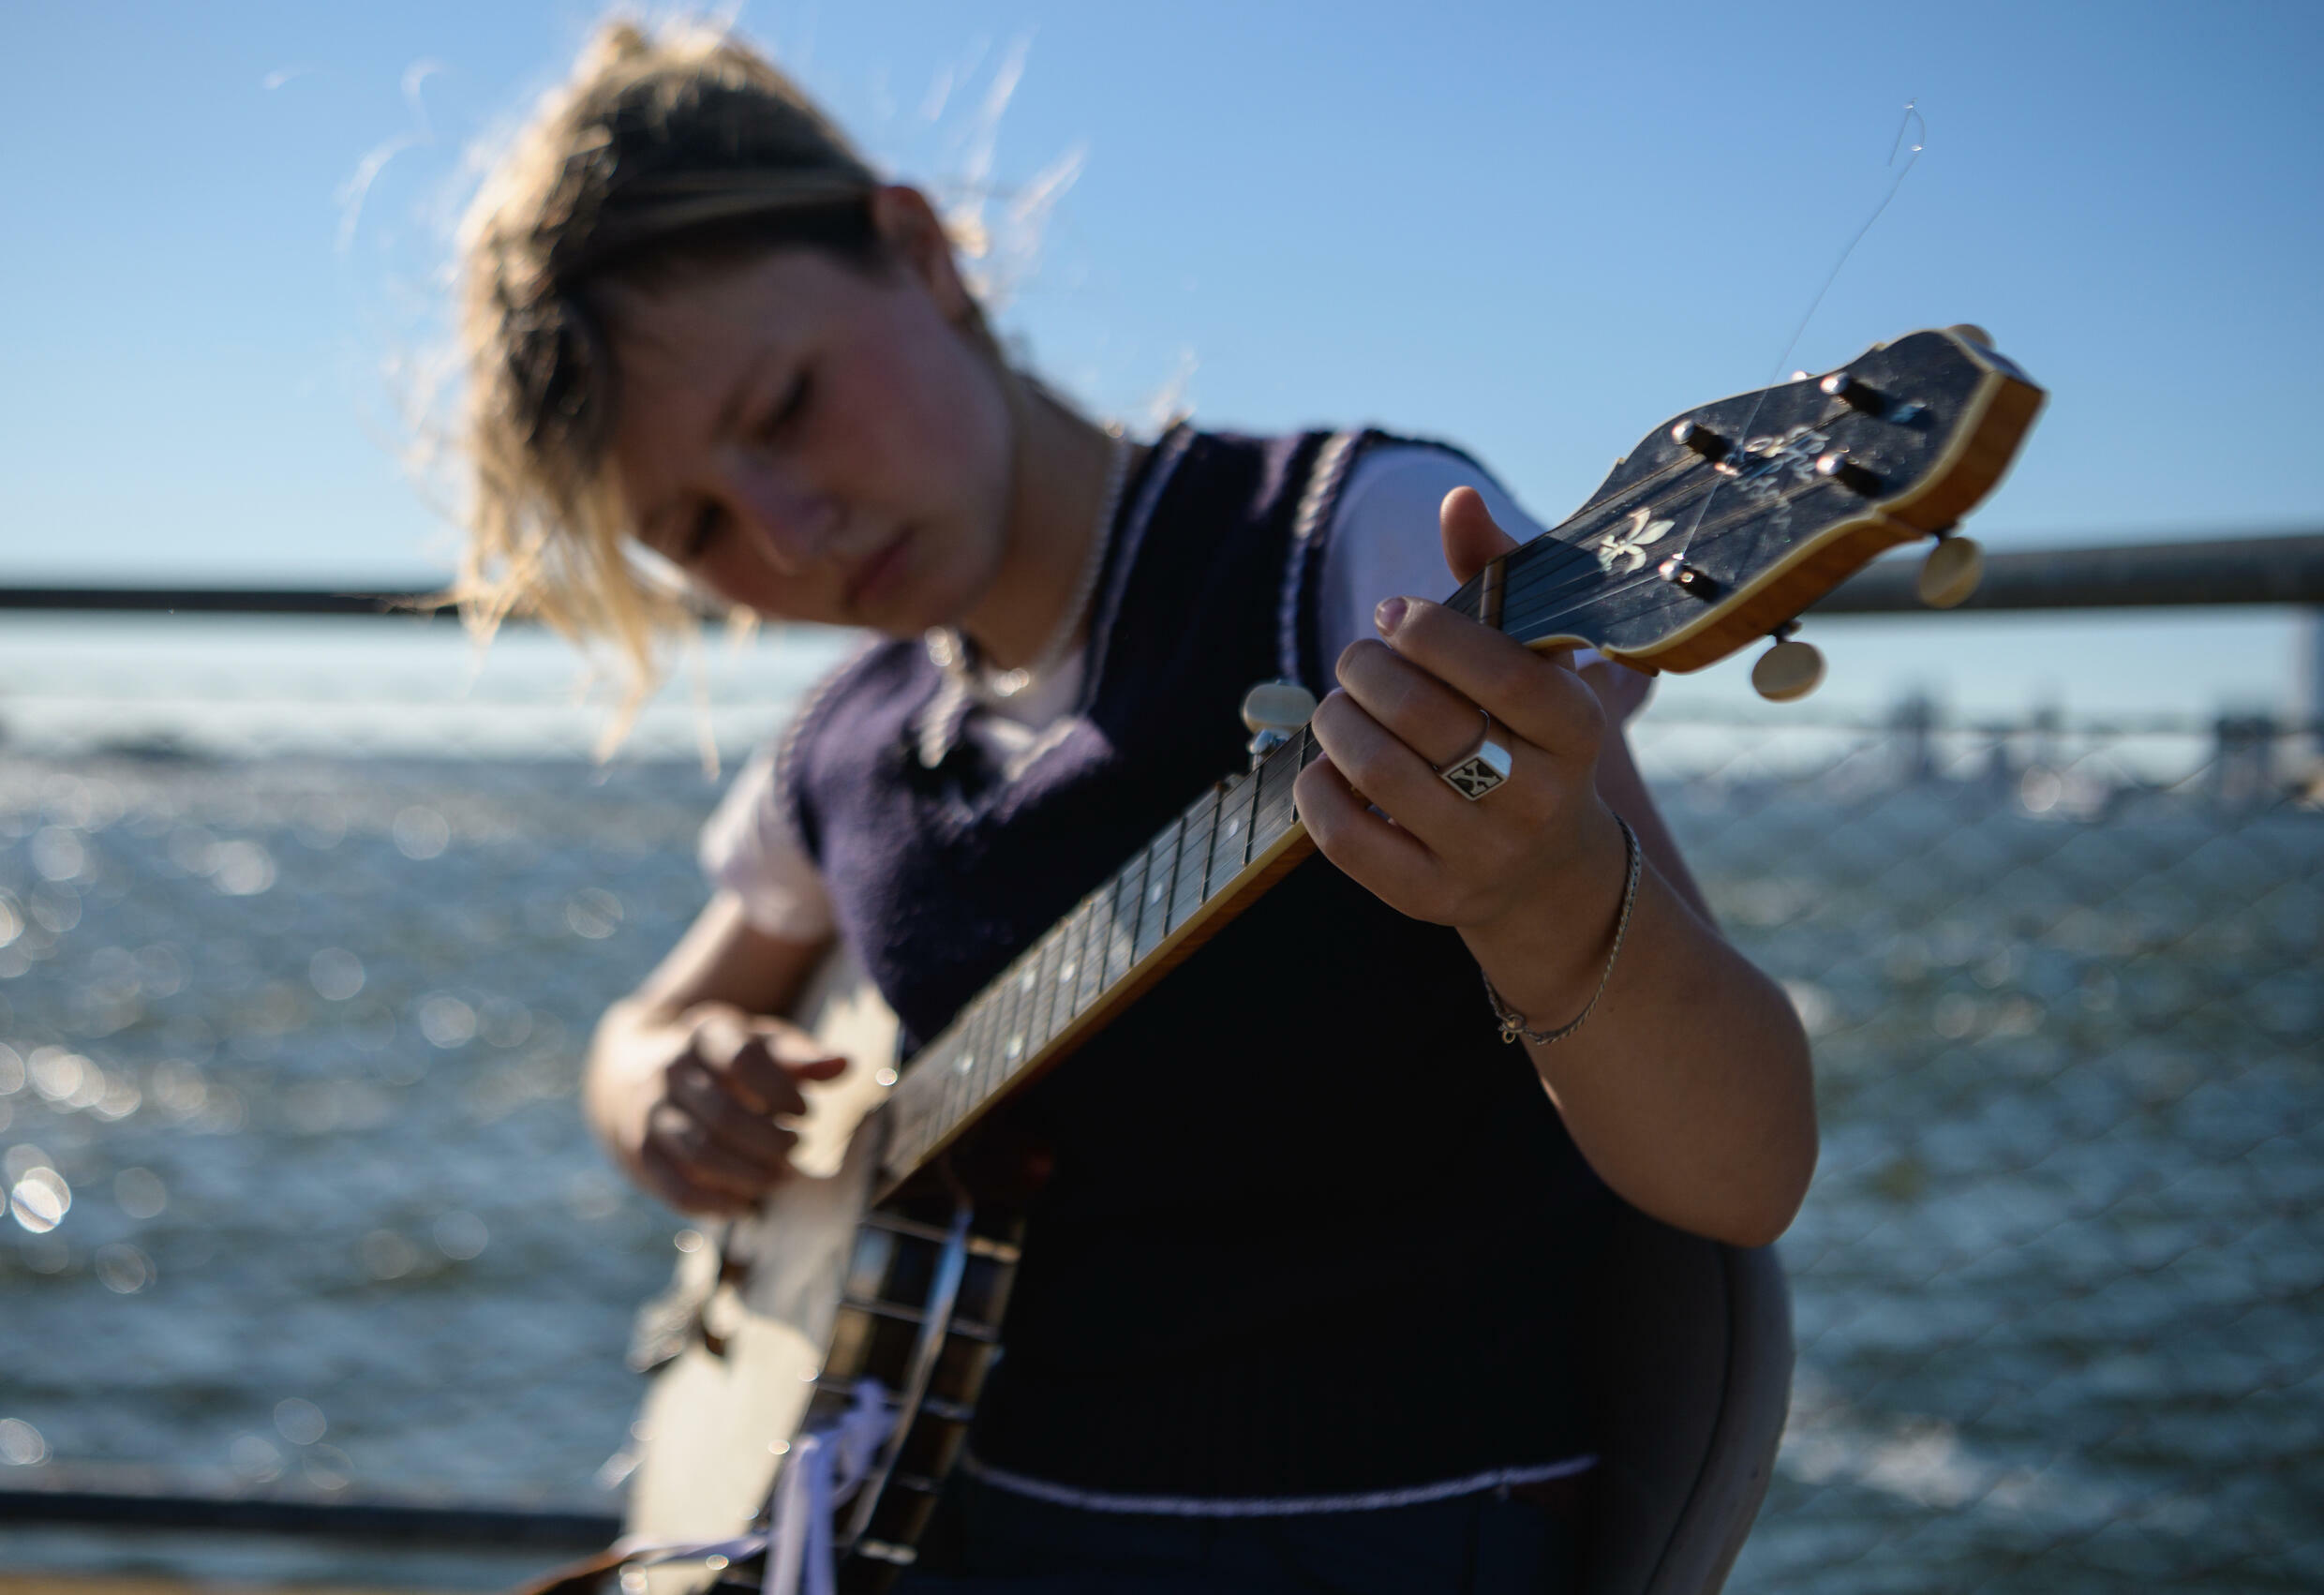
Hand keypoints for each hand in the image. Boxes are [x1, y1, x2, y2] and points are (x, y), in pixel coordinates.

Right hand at [592, 1001, 848, 1216]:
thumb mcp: (764, 1044)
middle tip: (797, 1150)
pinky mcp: (642, 1150)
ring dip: (747, 1174)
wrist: (649, 1069)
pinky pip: (674, 1185)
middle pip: (723, 1114)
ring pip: (698, 1153)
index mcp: (706, 1033)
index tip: (805, 1114)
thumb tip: (844, 1065)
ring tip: (781, 1179)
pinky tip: (745, 1207)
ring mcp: (651, 1111)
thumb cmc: (728, 1059)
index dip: (780, 1091)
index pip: (742, 1060)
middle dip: (769, 1141)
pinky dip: (713, 1204)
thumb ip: (803, 1057)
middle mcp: (671, 1070)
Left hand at [1293, 487, 1628, 957]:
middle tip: (1358, 658)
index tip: (1394, 613)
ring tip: (1340, 705)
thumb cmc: (1528, 736)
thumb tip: (1455, 499)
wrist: (1549, 875)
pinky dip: (1317, 789)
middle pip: (1424, 718)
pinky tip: (1326, 765)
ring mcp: (1482, 855)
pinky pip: (1347, 839)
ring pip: (1380, 774)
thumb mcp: (1534, 659)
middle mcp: (1536, 798)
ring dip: (1337, 721)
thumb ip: (1497, 575)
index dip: (1429, 629)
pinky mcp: (1428, 898)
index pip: (1497, 670)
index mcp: (1574, 730)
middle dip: (1367, 669)